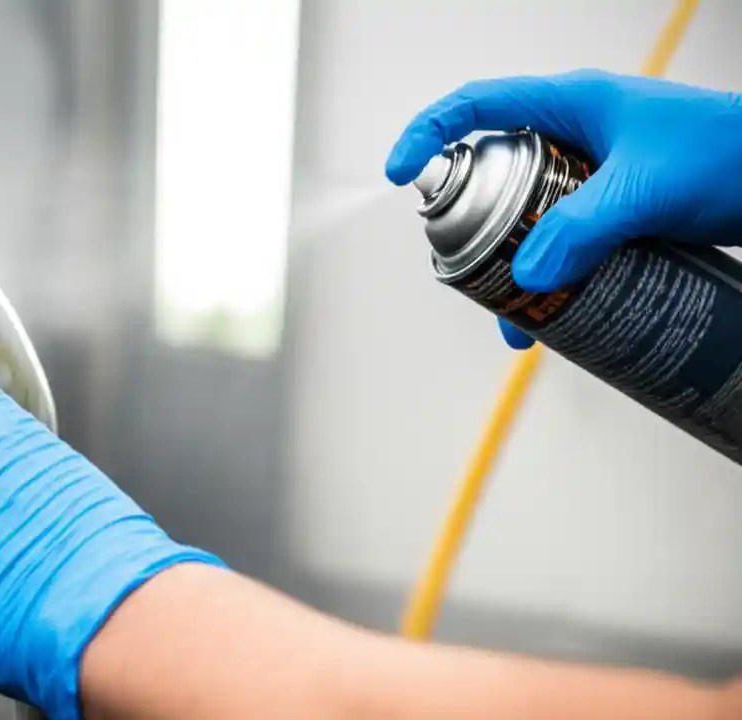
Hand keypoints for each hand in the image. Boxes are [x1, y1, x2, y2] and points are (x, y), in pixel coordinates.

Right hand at [385, 70, 741, 348]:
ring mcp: (596, 175)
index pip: (475, 107)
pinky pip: (563, 241)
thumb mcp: (646, 190)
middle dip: (471, 225)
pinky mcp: (616, 211)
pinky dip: (552, 277)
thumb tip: (526, 278)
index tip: (400, 175)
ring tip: (515, 315)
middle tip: (463, 266)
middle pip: (494, 175)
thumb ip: (582, 229)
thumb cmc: (733, 152)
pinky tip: (555, 317)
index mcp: (570, 105)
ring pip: (527, 218)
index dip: (427, 135)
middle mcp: (576, 137)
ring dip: (513, 266)